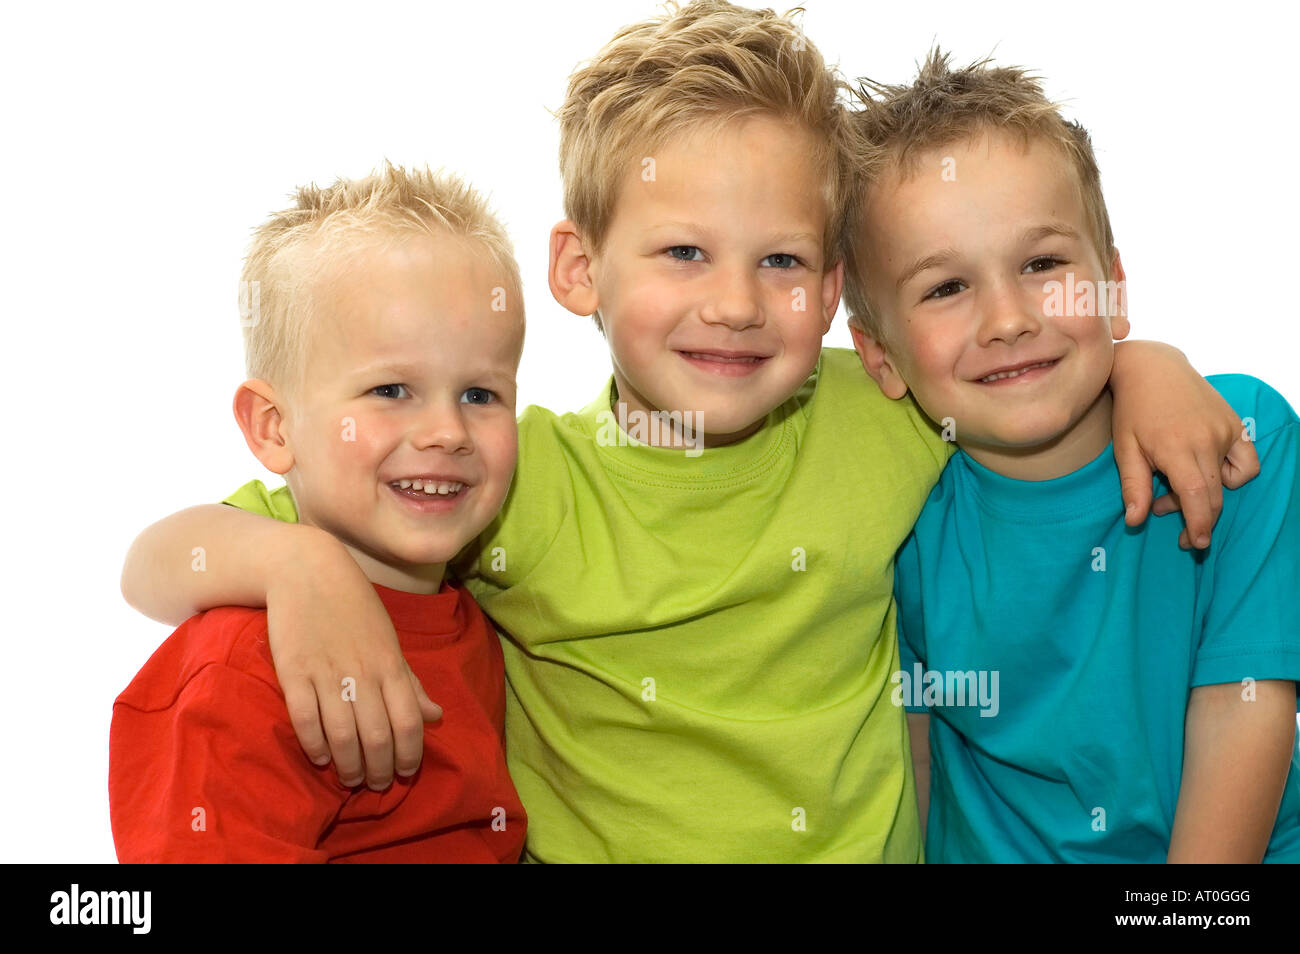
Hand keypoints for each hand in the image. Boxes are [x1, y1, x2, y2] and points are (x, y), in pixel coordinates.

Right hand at [266, 528, 442, 788]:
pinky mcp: (294, 670)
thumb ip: (410, 683)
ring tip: (350, 778)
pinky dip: (314, 745)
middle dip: (379, 769)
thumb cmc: (354, 607)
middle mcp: (363, 672)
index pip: (410, 723)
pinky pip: (305, 719)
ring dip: (348, 765)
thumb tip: (436, 716)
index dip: (410, 755)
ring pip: (342, 735)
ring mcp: (327, 672)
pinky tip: (320, 757)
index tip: (404, 773)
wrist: (308, 570)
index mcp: (390, 664)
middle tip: (375, 784)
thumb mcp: (389, 641)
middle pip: (378, 736)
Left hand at [1110, 342, 1259, 548]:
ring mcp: (1225, 432)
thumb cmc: (1133, 410)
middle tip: (1171, 523)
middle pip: (1212, 495)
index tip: (1196, 544)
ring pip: (1225, 482)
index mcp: (1176, 448)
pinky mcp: (1236, 425)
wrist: (1153, 368)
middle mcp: (1206, 440)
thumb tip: (1136, 521)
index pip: (1197, 497)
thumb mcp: (1124, 449)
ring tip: (1174, 488)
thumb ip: (1133, 486)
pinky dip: (1232, 475)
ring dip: (1204, 496)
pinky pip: (1246, 462)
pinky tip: (1207, 472)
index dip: (1198, 525)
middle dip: (1197, 519)